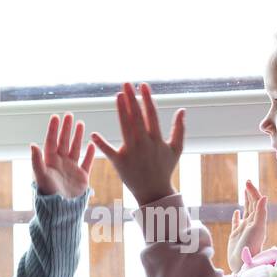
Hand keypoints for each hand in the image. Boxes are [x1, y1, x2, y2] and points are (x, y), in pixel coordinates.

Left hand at [31, 112, 95, 196]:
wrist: (62, 210)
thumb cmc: (48, 194)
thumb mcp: (41, 176)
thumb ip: (36, 160)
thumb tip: (32, 144)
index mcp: (50, 161)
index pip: (51, 141)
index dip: (53, 129)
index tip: (56, 116)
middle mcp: (61, 163)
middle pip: (64, 141)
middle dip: (66, 128)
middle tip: (69, 115)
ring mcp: (72, 169)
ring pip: (75, 148)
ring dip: (77, 136)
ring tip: (81, 123)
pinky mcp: (82, 176)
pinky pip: (87, 162)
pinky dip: (90, 153)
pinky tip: (92, 144)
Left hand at [90, 82, 183, 205]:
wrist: (154, 192)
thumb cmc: (165, 169)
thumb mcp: (176, 149)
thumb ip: (179, 129)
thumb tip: (182, 109)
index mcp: (156, 139)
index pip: (151, 114)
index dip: (147, 99)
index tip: (143, 85)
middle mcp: (144, 143)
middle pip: (136, 117)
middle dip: (131, 99)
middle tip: (126, 84)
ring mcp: (131, 152)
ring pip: (124, 127)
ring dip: (120, 111)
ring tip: (118, 96)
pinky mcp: (120, 162)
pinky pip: (109, 151)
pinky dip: (101, 143)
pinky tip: (94, 134)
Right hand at [228, 179, 267, 273]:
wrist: (242, 263)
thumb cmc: (251, 246)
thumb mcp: (257, 228)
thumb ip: (261, 213)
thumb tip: (264, 197)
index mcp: (258, 220)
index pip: (256, 202)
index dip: (253, 192)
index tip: (247, 182)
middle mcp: (252, 223)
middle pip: (252, 204)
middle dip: (250, 193)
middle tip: (247, 182)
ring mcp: (244, 229)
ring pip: (246, 211)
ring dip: (246, 201)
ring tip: (244, 192)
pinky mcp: (236, 235)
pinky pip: (237, 223)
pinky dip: (237, 216)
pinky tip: (237, 212)